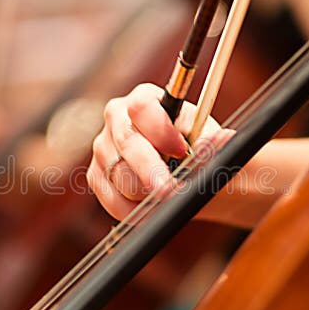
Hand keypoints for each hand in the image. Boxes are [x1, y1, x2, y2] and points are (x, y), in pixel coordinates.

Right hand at [88, 83, 221, 219]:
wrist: (193, 176)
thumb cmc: (202, 152)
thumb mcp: (212, 143)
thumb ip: (210, 142)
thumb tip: (211, 143)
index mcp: (145, 99)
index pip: (142, 107)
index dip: (161, 131)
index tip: (182, 152)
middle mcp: (117, 117)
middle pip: (127, 142)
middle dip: (150, 170)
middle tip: (169, 191)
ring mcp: (103, 146)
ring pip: (120, 175)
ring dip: (146, 193)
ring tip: (169, 197)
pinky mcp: (97, 175)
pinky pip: (110, 198)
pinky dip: (132, 210)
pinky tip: (152, 209)